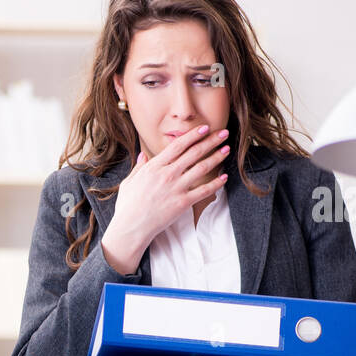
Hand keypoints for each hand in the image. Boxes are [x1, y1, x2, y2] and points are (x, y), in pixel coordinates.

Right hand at [100, 124, 231, 273]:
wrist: (131, 227)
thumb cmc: (128, 206)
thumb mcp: (129, 182)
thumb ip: (139, 167)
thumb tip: (143, 155)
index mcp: (154, 167)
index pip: (178, 145)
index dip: (193, 135)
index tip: (204, 128)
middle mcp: (167, 174)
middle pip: (194, 153)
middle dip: (211, 141)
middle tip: (223, 133)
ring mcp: (176, 188)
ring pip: (202, 168)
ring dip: (217, 157)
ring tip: (227, 150)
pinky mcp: (183, 203)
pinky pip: (204, 191)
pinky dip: (216, 183)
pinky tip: (224, 177)